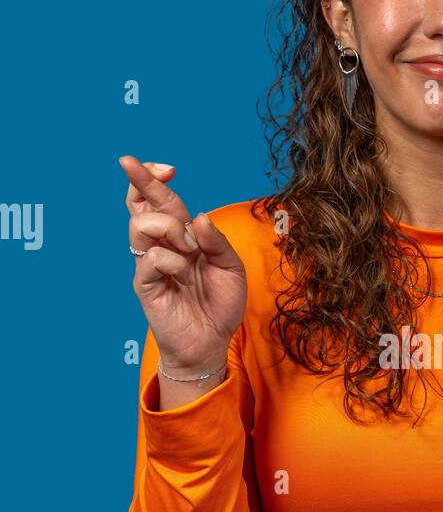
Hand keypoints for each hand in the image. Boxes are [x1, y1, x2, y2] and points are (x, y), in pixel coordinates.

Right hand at [121, 156, 246, 374]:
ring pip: (141, 224)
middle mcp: (162, 245)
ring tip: (189, 250)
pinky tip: (183, 276)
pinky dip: (172, 261)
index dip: (155, 179)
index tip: (167, 168)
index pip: (160, 199)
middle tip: (143, 168)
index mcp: (183, 235)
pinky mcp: (144, 284)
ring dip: (169, 228)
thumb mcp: (231, 267)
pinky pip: (150, 258)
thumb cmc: (220, 305)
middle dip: (142, 180)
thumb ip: (216, 240)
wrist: (212, 343)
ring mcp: (150, 263)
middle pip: (141, 203)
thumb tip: (198, 217)